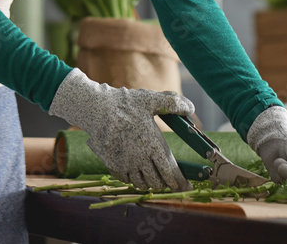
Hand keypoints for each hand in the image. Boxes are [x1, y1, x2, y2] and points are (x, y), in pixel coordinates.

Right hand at [49, 68, 193, 190]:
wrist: (97, 110)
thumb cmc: (126, 104)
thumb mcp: (151, 100)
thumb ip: (172, 104)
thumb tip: (190, 108)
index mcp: (153, 145)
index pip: (170, 172)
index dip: (181, 182)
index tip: (187, 186)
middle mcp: (140, 159)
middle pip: (158, 182)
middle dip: (167, 183)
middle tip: (171, 179)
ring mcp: (125, 164)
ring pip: (142, 184)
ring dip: (151, 183)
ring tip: (156, 177)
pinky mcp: (113, 166)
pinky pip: (127, 180)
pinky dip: (135, 179)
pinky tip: (138, 171)